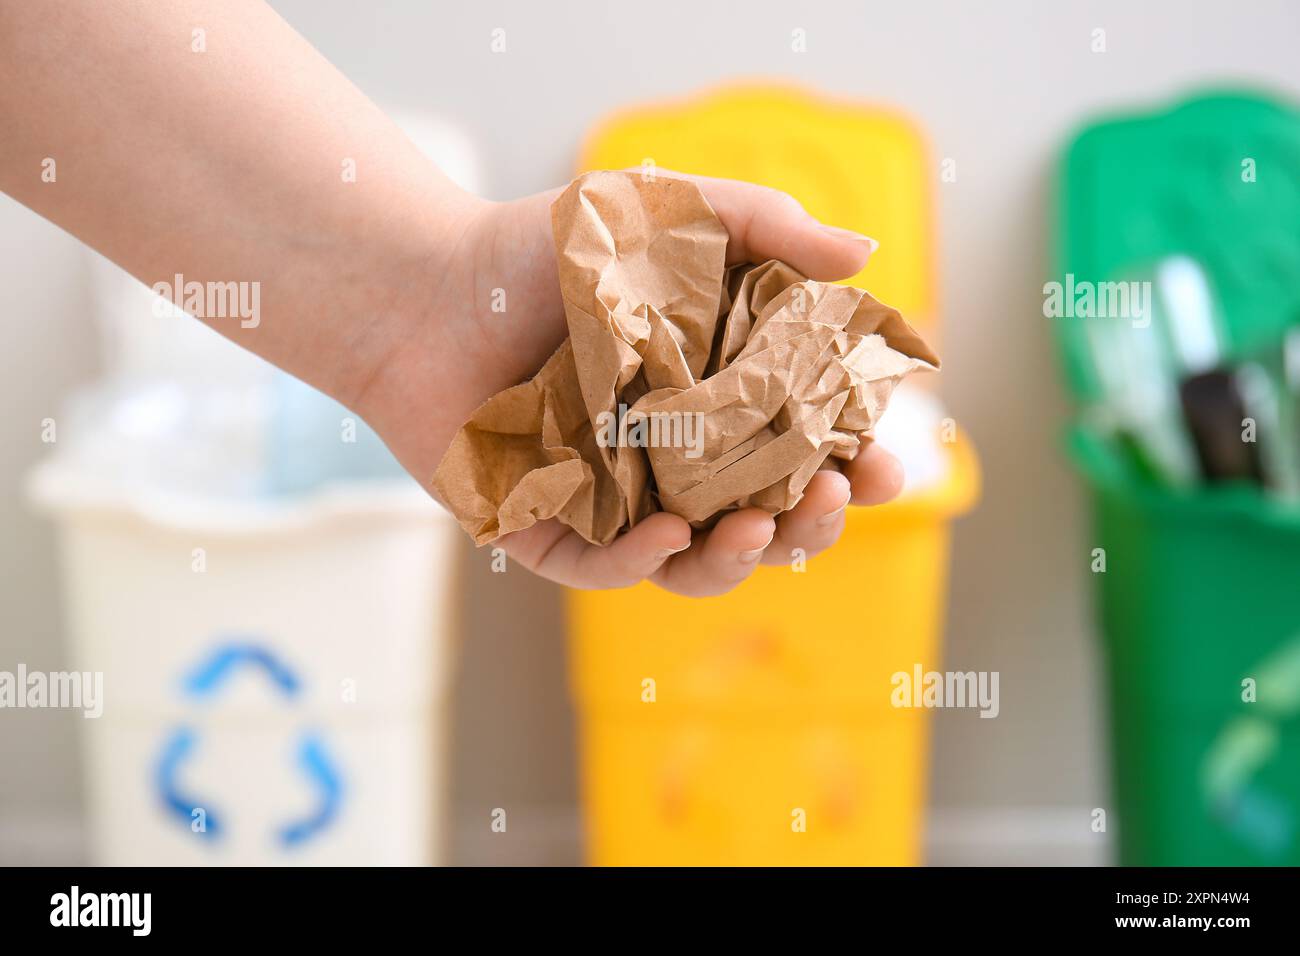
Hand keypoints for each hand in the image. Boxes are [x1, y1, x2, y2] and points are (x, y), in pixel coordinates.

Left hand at [359, 172, 905, 595]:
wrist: (422, 286)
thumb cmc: (540, 249)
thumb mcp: (665, 216)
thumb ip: (765, 227)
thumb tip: (865, 252)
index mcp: (711, 401)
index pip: (805, 449)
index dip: (857, 463)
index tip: (892, 459)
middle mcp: (670, 460)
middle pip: (764, 519)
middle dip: (813, 523)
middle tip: (836, 496)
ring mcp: (611, 501)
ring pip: (693, 564)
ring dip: (737, 560)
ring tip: (759, 531)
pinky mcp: (543, 531)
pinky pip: (599, 568)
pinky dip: (637, 561)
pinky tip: (668, 540)